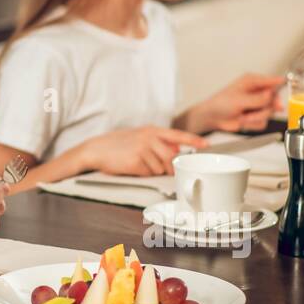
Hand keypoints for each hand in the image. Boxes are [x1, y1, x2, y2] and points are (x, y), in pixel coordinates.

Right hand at [82, 127, 208, 175]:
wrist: (97, 149)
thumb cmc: (118, 144)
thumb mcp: (140, 137)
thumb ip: (159, 142)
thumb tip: (177, 150)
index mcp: (152, 130)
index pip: (178, 135)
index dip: (194, 140)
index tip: (206, 145)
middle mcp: (149, 138)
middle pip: (171, 157)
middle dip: (169, 167)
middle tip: (161, 168)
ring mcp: (142, 149)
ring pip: (161, 167)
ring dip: (154, 170)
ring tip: (141, 165)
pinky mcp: (136, 161)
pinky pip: (149, 173)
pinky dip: (144, 173)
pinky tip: (133, 167)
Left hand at [187, 73, 285, 132]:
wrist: (212, 118)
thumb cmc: (220, 104)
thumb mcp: (239, 100)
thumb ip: (257, 99)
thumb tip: (271, 96)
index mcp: (252, 82)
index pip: (273, 81)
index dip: (282, 84)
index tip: (289, 85)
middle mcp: (257, 92)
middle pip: (275, 100)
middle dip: (266, 108)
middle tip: (259, 109)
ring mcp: (257, 105)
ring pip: (269, 113)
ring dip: (256, 117)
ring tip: (243, 116)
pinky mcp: (256, 116)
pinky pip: (263, 122)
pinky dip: (253, 124)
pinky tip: (243, 120)